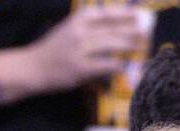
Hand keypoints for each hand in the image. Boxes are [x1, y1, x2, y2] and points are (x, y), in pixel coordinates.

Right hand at [29, 5, 152, 92]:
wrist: (32, 68)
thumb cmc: (52, 49)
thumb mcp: (70, 29)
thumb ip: (90, 27)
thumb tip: (119, 27)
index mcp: (79, 18)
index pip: (109, 13)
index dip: (128, 14)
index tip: (141, 15)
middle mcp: (80, 30)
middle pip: (114, 28)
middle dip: (133, 30)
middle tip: (146, 32)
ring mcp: (80, 49)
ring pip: (112, 44)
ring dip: (129, 46)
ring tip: (139, 47)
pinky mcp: (79, 68)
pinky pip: (105, 65)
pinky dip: (117, 65)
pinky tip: (125, 66)